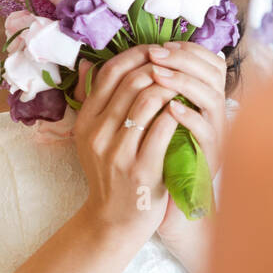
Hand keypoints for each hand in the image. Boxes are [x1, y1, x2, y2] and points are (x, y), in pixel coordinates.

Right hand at [71, 45, 183, 237]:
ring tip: (184, 85)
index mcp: (85, 122)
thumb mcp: (93, 139)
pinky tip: (186, 110)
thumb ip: (95, 103)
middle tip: (177, 65)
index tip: (157, 50)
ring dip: (171, 86)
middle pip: (131, 81)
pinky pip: (164, 127)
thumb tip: (89, 63)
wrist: (114, 222)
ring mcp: (118, 152)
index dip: (136, 54)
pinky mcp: (141, 169)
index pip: (110, 72)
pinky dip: (178, 112)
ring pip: (149, 100)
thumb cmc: (111, 174)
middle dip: (159, 67)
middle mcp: (97, 134)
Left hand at [144, 40, 227, 230]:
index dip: (186, 49)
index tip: (159, 46)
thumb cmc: (153, 155)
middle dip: (181, 59)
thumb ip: (144, 88)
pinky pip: (206, 130)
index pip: (209, 60)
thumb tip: (116, 61)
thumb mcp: (150, 118)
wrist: (163, 201)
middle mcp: (217, 112)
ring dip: (183, 82)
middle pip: (213, 71)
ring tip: (158, 75)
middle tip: (155, 54)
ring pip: (211, 96)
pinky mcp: (212, 156)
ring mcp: (217, 134)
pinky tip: (171, 109)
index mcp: (205, 97)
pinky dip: (189, 116)